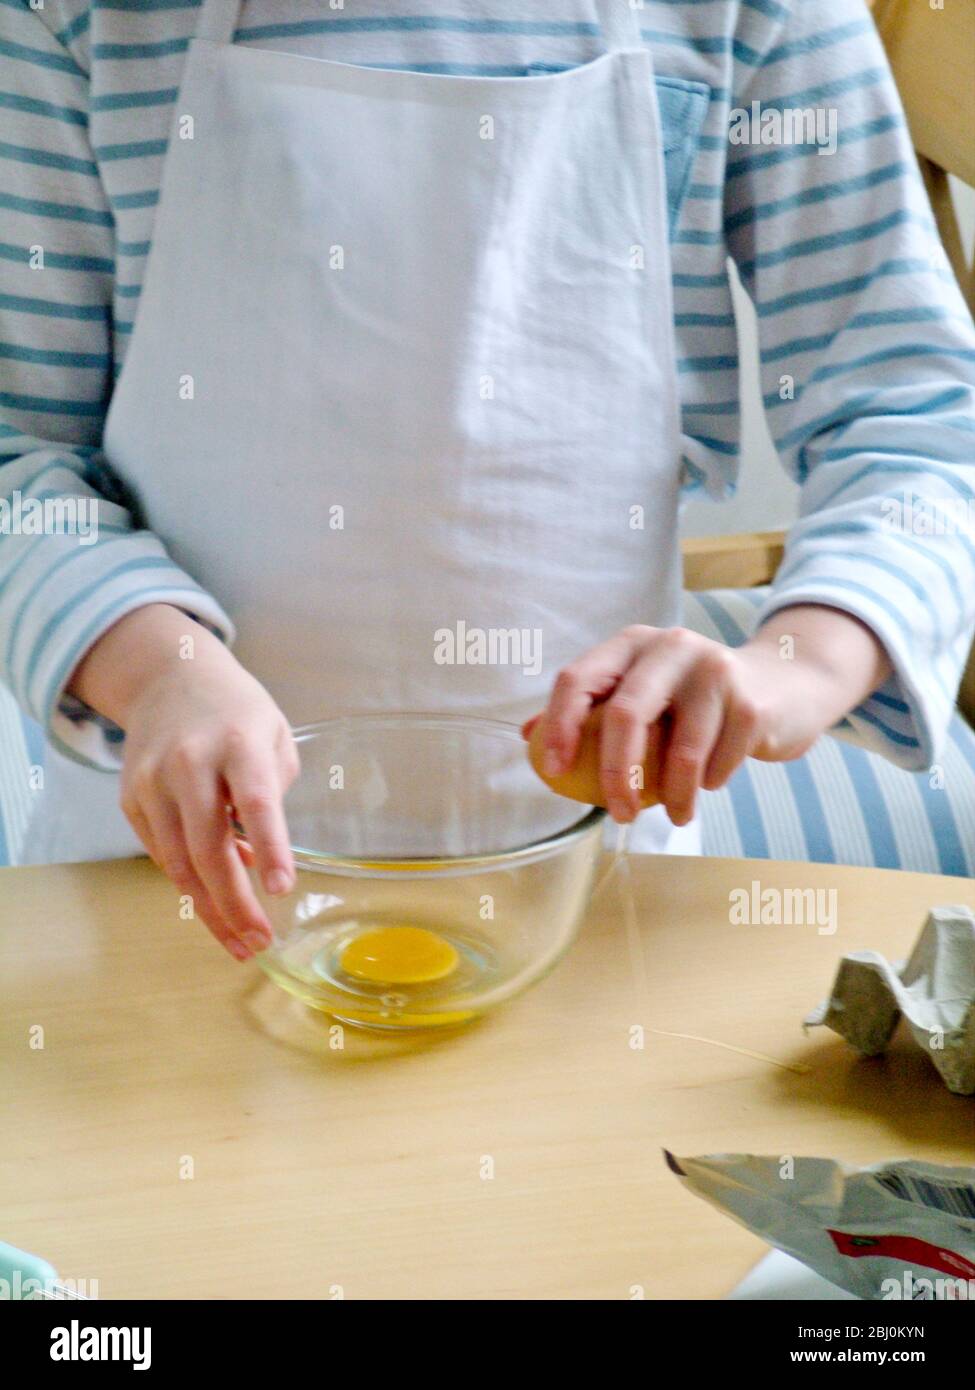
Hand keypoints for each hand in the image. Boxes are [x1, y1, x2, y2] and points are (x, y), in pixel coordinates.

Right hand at [68, 605, 298, 959]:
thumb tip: (255, 855)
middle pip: (207, 846)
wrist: (168, 678)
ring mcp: (151, 781)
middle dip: (234, 903)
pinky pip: (162, 854)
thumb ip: (274, 790)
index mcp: (238, 741)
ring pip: (177, 862)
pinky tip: (216, 894)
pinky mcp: (130, 799)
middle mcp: (188, 762)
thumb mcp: (275, 735)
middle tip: (260, 942)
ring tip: (241, 940)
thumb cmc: (237, 713)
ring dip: (210, 908)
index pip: (255, 799)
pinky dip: (190, 881)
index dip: (268, 845)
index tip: (281, 889)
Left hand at [523, 605, 890, 826]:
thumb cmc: (696, 698)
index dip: (559, 726)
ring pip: (678, 751)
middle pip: (626, 714)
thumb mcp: (644, 691)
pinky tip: (711, 783)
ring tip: (677, 815)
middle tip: (619, 813)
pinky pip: (716, 765)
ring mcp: (714, 669)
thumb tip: (529, 737)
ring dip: (674, 797)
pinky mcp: (750, 702)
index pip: (578, 678)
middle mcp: (670, 645)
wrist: (785, 686)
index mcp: (631, 642)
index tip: (555, 772)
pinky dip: (708, 785)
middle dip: (617, 775)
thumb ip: (591, 709)